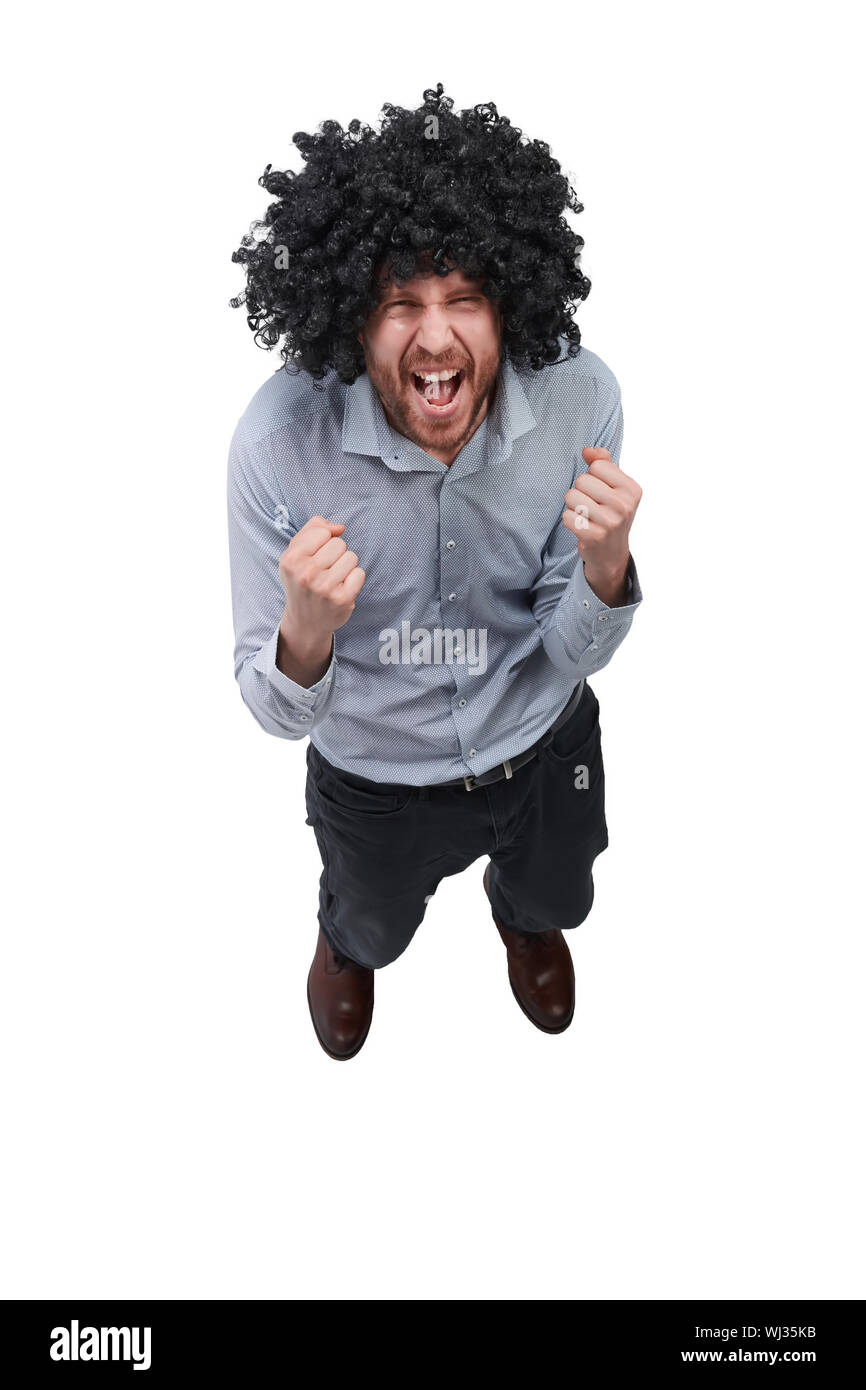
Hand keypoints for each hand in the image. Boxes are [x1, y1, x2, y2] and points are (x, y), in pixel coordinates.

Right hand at [277, 516, 365, 681]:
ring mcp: (324, 588)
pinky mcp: (342, 599)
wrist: (305, 621)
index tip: (315, 556)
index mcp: (291, 559)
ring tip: (333, 579)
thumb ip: (313, 529)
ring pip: (351, 557)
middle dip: (335, 554)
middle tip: (325, 570)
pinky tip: (342, 588)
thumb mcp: (295, 552)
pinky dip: (354, 579)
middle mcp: (306, 574)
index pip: (323, 532)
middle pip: (339, 543)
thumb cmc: (302, 579)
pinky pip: (360, 573)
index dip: (323, 541)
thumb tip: (340, 527)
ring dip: (346, 566)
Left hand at [562, 447, 642, 605]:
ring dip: (574, 507)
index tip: (602, 493)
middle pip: (582, 480)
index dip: (593, 477)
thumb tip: (588, 450)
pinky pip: (567, 516)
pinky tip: (582, 528)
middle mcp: (624, 505)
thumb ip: (603, 463)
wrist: (611, 553)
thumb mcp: (615, 487)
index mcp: (632, 489)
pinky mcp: (593, 536)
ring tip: (587, 517)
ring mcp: (610, 522)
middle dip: (581, 492)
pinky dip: (570, 521)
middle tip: (593, 507)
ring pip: (571, 497)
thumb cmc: (611, 514)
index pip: (597, 465)